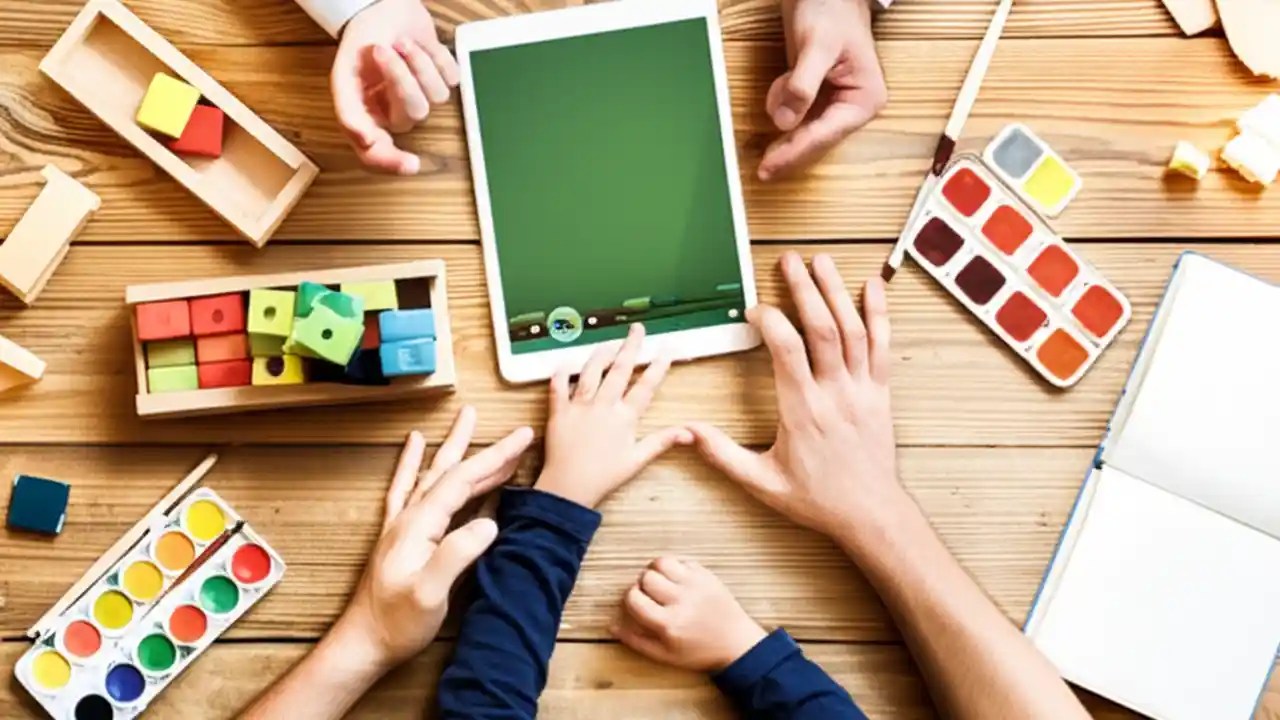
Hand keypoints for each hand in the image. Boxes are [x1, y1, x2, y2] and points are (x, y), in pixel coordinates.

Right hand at [331, 0, 458, 173]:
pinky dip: (435, 55)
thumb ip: (348, 110)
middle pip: (413, 114)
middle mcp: (397, 113)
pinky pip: (451, 76)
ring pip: (435, 96)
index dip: (394, 163)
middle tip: (382, 49)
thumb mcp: (342, 75)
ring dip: (417, 62)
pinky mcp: (443, 78)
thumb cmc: (360, 40)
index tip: (410, 164)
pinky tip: (419, 44)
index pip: (380, 155)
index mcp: (370, 118)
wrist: (379, 7)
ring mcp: (423, 96)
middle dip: (400, 77)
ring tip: (400, 42)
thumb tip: (363, 141)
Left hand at [335, 407, 533, 669]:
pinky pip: (407, 487)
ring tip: (468, 422)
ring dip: (455, 448)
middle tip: (512, 430)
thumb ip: (456, 555)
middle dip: (483, 449)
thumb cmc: (396, 624)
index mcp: (418, 526)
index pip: (461, 481)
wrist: (364, 642)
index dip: (494, 458)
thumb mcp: (431, 594)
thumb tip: (488, 523)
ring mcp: (402, 525)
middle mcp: (409, 518)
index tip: (522, 438)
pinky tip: (416, 446)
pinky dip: (413, 463)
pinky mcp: (400, 535)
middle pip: (449, 471)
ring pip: (433, 476)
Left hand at [535, 324, 691, 508]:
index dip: (659, 365)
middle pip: (619, 369)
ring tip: (608, 343)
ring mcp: (580, 407)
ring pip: (590, 372)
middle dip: (631, 346)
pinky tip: (566, 363)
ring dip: (600, 354)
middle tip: (637, 329)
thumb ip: (661, 441)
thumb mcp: (637, 460)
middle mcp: (603, 407)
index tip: (667, 349)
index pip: (646, 385)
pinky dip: (561, 373)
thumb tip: (688, 433)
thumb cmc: (604, 477)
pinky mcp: (559, 412)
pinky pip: (558, 387)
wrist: (569, 489)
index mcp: (624, 418)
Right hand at [613, 557, 766, 672]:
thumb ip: (636, 640)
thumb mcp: (664, 655)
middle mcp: (680, 601)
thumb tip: (611, 625)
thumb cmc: (699, 652)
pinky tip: (677, 579)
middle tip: (651, 594)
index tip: (638, 603)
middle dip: (643, 584)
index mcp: (668, 624)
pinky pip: (682, 560)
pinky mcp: (707, 575)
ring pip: (662, 562)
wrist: (736, 644)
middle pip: (646, 577)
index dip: (631, 598)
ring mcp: (695, 585)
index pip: (634, 598)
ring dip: (656, 570)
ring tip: (661, 581)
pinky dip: (675, 566)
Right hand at [689, 253, 901, 540]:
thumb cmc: (817, 500)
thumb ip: (723, 455)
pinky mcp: (881, 392)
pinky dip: (879, 313)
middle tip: (789, 260)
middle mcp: (835, 394)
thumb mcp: (761, 483)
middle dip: (804, 289)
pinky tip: (872, 287)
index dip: (770, 322)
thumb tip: (688, 433)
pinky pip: (882, 345)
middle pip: (822, 328)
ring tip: (820, 262)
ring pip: (852, 329)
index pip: (787, 351)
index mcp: (803, 411)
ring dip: (836, 291)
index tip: (754, 310)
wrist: (870, 513)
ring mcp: (862, 390)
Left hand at [759, 0, 887, 179]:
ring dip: (784, 113)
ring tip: (783, 81)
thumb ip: (802, 84)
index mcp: (864, 99)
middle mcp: (853, 107)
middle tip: (762, 170)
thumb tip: (786, 121)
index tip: (771, 166)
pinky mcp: (820, 98)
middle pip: (815, 140)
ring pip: (803, 130)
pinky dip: (783, 101)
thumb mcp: (816, 46)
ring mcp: (836, 104)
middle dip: (788, 149)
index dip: (795, 151)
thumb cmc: (832, 10)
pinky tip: (784, 79)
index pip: (824, 135)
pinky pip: (796, 114)